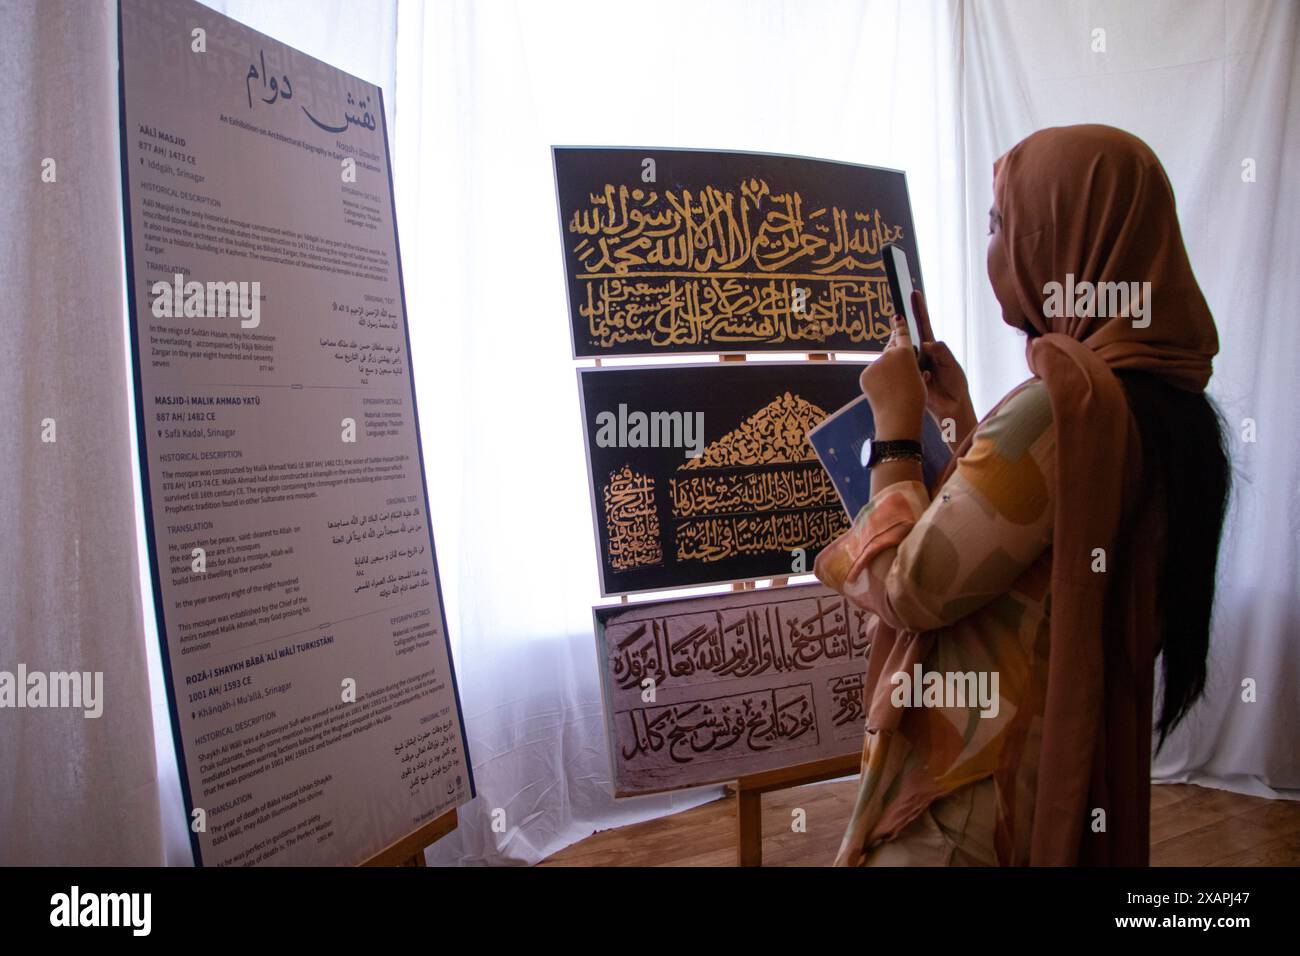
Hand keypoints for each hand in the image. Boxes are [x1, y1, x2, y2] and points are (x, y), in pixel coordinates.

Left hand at [859, 311, 924, 439]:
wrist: (898, 415)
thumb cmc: (914, 398)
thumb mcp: (919, 376)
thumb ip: (909, 363)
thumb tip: (899, 359)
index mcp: (906, 352)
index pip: (902, 335)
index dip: (899, 326)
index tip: (896, 317)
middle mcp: (888, 354)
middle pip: (890, 347)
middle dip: (893, 348)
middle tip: (896, 356)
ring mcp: (875, 364)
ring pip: (881, 363)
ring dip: (886, 370)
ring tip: (894, 388)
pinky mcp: (865, 374)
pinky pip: (872, 374)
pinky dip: (877, 380)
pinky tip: (884, 391)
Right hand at [912, 290, 976, 446]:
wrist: (952, 407)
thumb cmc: (956, 385)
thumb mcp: (953, 366)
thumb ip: (941, 353)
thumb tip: (926, 343)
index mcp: (933, 348)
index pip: (924, 325)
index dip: (919, 310)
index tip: (914, 293)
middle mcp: (921, 354)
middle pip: (909, 336)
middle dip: (904, 330)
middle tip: (899, 322)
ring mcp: (913, 366)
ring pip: (905, 355)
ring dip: (913, 358)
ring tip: (929, 369)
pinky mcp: (909, 378)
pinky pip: (909, 372)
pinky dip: (921, 376)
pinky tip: (930, 381)